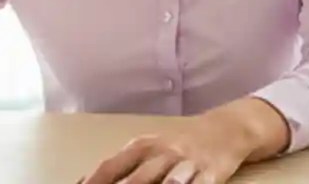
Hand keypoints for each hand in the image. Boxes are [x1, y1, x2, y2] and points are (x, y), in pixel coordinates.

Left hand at [80, 98, 289, 183]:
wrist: (226, 129)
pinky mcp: (211, 173)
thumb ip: (120, 167)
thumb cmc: (179, 145)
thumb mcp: (149, 149)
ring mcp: (187, 164)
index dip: (94, 182)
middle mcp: (163, 154)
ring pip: (168, 183)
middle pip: (136, 180)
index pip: (111, 167)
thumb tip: (83, 182)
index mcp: (142, 147)